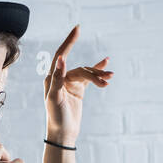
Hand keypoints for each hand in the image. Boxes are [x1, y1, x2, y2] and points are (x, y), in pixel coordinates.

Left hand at [43, 24, 112, 142]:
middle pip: (80, 69)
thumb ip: (58, 79)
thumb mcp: (55, 98)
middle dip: (93, 73)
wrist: (63, 133)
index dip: (69, 42)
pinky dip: (98, 72)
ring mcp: (70, 83)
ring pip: (87, 74)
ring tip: (110, 79)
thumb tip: (61, 60)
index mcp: (52, 78)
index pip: (61, 55)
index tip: (78, 29)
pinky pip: (89, 77)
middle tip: (106, 79)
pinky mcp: (79, 89)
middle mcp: (60, 78)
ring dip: (98, 76)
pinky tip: (106, 66)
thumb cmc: (56, 117)